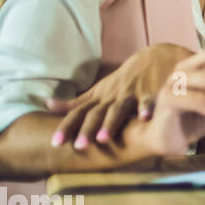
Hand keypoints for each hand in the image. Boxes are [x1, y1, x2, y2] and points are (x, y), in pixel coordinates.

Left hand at [47, 42, 194, 149]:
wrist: (157, 57)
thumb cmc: (126, 78)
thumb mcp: (100, 88)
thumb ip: (76, 101)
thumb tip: (47, 105)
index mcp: (100, 97)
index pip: (79, 113)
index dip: (67, 127)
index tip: (55, 143)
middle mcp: (113, 95)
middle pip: (97, 113)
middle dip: (87, 129)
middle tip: (79, 147)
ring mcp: (132, 93)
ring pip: (119, 109)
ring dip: (111, 123)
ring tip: (103, 139)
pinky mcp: (152, 91)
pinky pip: (149, 100)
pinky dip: (147, 107)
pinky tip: (145, 118)